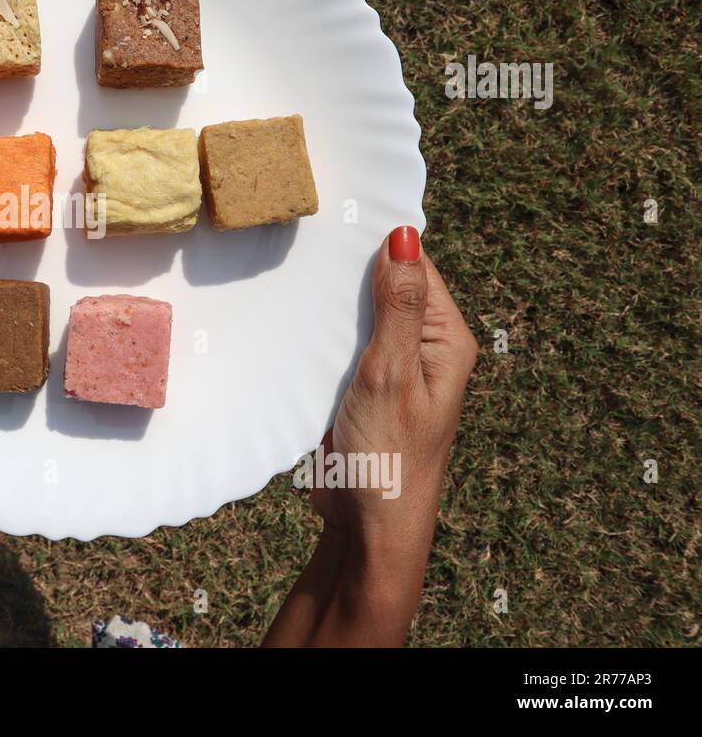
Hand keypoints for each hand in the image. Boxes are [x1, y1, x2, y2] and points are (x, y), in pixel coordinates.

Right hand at [265, 226, 476, 646]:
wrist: (367, 524)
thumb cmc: (390, 454)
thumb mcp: (391, 372)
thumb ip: (397, 305)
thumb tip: (404, 236)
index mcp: (445, 339)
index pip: (416, 266)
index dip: (380, 241)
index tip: (337, 213)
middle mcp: (422, 348)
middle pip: (385, 286)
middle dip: (349, 269)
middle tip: (303, 238)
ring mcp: (390, 367)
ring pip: (358, 314)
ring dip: (331, 301)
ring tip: (291, 270)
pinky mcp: (360, 385)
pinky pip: (340, 343)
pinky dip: (320, 330)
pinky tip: (292, 316)